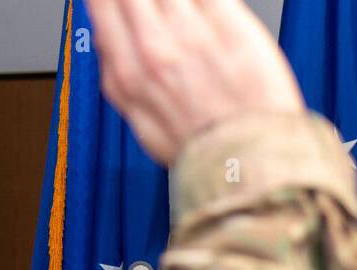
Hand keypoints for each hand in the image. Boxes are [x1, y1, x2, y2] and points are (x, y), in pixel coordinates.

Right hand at [89, 0, 305, 165]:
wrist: (253, 166)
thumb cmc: (208, 153)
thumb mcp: (144, 127)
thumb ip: (120, 77)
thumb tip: (110, 43)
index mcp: (127, 73)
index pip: (103, 2)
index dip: (117, 0)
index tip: (132, 7)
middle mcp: (153, 46)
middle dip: (150, 2)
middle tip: (167, 18)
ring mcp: (192, 32)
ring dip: (181, 6)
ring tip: (196, 27)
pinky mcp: (231, 25)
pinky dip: (210, 5)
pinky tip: (216, 19)